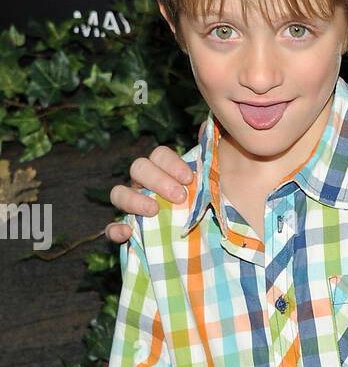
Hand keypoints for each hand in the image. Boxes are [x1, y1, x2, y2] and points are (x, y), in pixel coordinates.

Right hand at [105, 123, 205, 244]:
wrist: (217, 240)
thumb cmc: (214, 207)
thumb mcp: (217, 182)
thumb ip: (211, 155)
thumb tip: (206, 126)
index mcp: (165, 171)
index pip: (159, 155)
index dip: (171, 163)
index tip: (189, 179)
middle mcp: (146, 186)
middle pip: (138, 169)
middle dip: (157, 180)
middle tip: (179, 196)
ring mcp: (135, 208)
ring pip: (119, 194)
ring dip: (133, 199)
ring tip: (153, 210)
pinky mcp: (131, 234)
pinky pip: (111, 229)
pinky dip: (115, 230)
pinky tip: (127, 233)